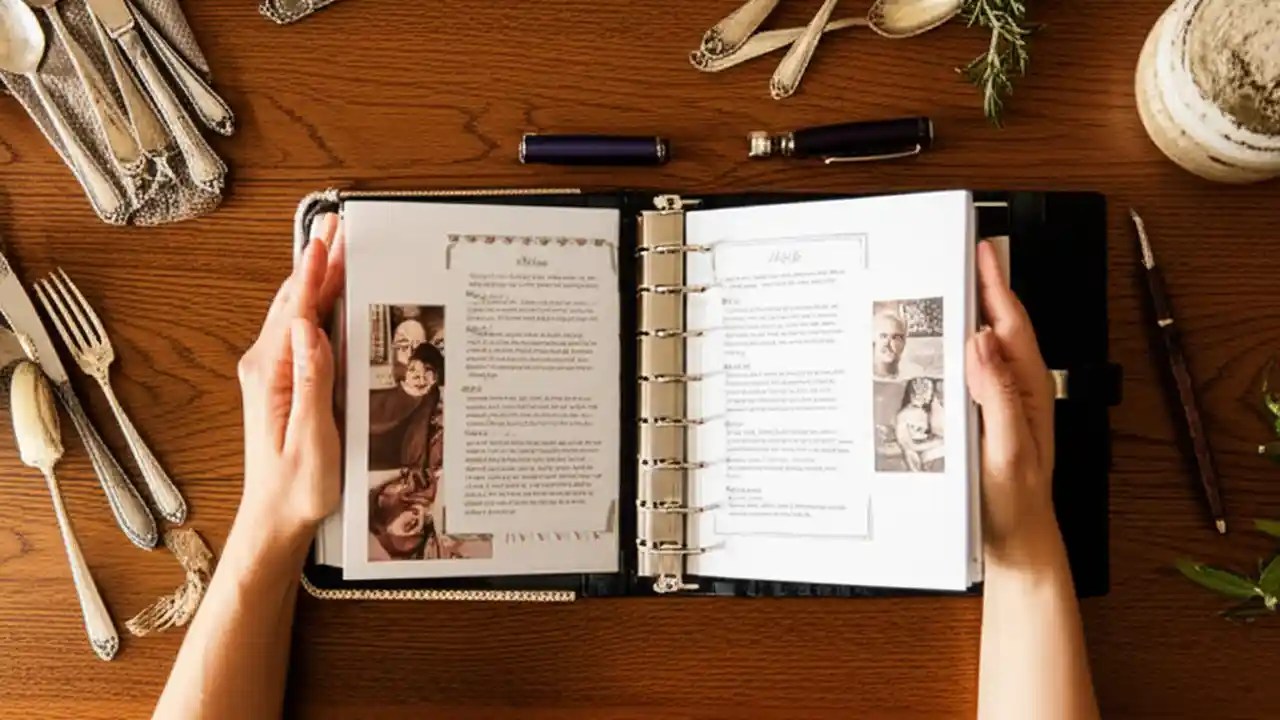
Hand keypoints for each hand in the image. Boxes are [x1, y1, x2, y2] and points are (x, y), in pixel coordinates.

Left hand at [235, 213, 345, 542]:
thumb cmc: (297, 486)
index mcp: (271, 374)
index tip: (328, 239)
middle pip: (295, 302)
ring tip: (337, 249)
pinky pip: (301, 333)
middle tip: (337, 227)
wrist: (275, 518)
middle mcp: (265, 366)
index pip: (296, 311)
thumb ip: (311, 380)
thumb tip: (308, 329)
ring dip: (317, 279)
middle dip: (317, 262)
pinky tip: (332, 298)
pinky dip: (318, 306)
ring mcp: (272, 373)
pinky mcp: (283, 382)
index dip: (315, 272)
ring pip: (297, 313)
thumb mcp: (311, 437)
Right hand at [965, 241, 1060, 568]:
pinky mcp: (977, 424)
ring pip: (974, 354)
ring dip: (956, 322)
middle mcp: (1013, 393)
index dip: (995, 286)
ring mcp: (995, 407)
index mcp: (1027, 392)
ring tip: (933, 294)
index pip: (1011, 326)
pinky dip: (944, 359)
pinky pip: (960, 381)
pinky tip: (926, 356)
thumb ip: (999, 397)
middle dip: (974, 292)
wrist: (1012, 548)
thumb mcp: (1008, 451)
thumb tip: (984, 342)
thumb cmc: (1015, 505)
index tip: (979, 252)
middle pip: (993, 331)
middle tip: (949, 260)